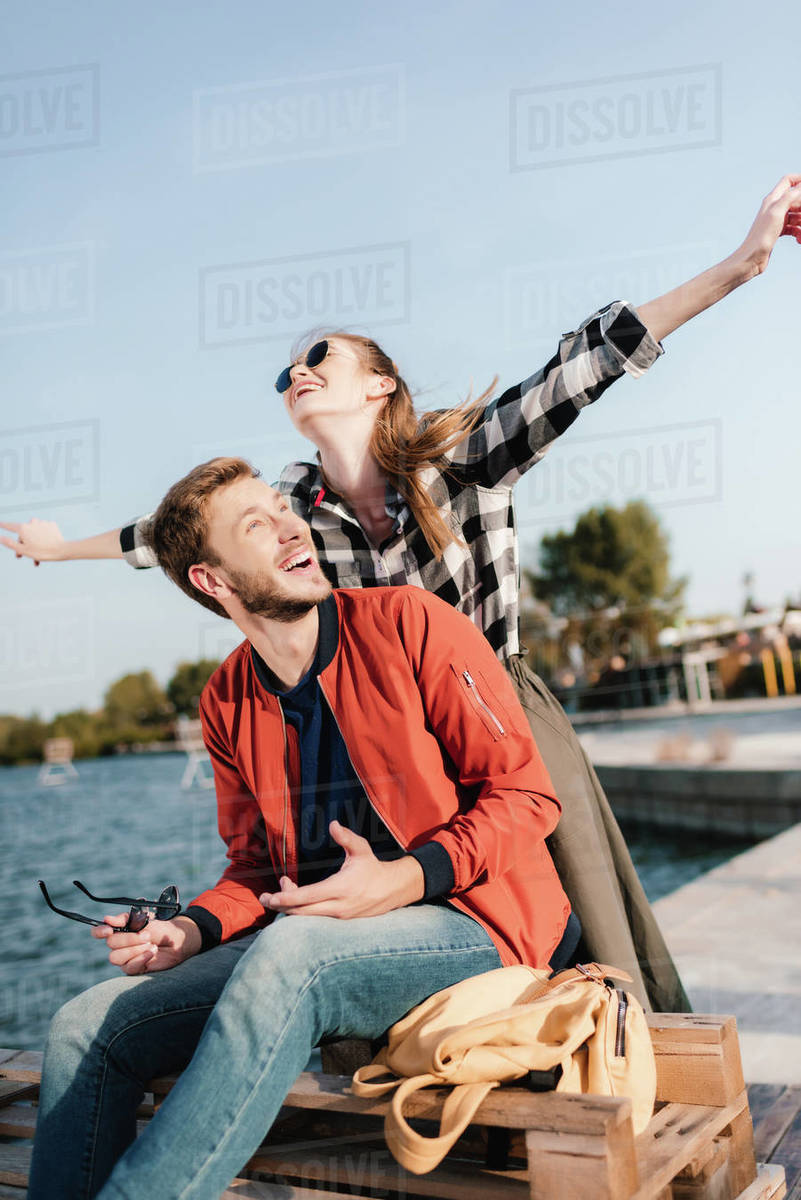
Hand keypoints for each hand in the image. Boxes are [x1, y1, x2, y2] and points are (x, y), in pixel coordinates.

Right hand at [0, 518, 65, 565]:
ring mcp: (42, 523)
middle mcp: (32, 522)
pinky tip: (46, 546)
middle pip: (24, 533)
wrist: (61, 550)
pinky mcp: (51, 524)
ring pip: (34, 533)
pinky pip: (43, 531)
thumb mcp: (23, 550)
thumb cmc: (40, 552)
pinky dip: (43, 538)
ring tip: (37, 557)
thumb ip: (10, 543)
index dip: (4, 525)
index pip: (10, 526)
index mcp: (23, 528)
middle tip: (21, 556)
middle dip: (22, 544)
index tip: (0, 524)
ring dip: (34, 543)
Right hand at [92, 913, 201, 974]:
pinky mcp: (133, 969)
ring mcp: (125, 958)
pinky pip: (129, 967)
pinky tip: (152, 952)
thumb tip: (107, 919)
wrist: (176, 941)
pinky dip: (141, 958)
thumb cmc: (161, 928)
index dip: (99, 931)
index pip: (99, 932)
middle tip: (147, 935)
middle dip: (129, 939)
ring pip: (116, 957)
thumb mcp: (145, 919)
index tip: (109, 930)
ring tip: (150, 944)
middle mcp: (119, 945)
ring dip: (135, 949)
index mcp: (119, 930)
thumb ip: (126, 919)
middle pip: (110, 944)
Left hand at [260, 821, 424, 918]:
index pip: (307, 897)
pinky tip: (296, 899)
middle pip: (301, 913)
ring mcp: (338, 916)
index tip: (270, 895)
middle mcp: (337, 906)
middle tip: (264, 898)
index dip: (286, 898)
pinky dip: (301, 910)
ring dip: (290, 907)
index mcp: (340, 889)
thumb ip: (346, 837)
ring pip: (306, 917)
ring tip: (281, 893)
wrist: (392, 890)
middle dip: (280, 906)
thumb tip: (332, 824)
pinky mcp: (339, 921)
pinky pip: (314, 919)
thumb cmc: (373, 867)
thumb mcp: (361, 849)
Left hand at [735, 174, 800, 274]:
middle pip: (796, 199)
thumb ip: (790, 196)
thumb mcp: (777, 212)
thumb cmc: (761, 237)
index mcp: (773, 199)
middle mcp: (774, 207)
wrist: (751, 259)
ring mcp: (776, 220)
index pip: (789, 180)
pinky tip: (799, 240)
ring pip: (797, 215)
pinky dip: (799, 232)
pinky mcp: (777, 232)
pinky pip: (793, 228)